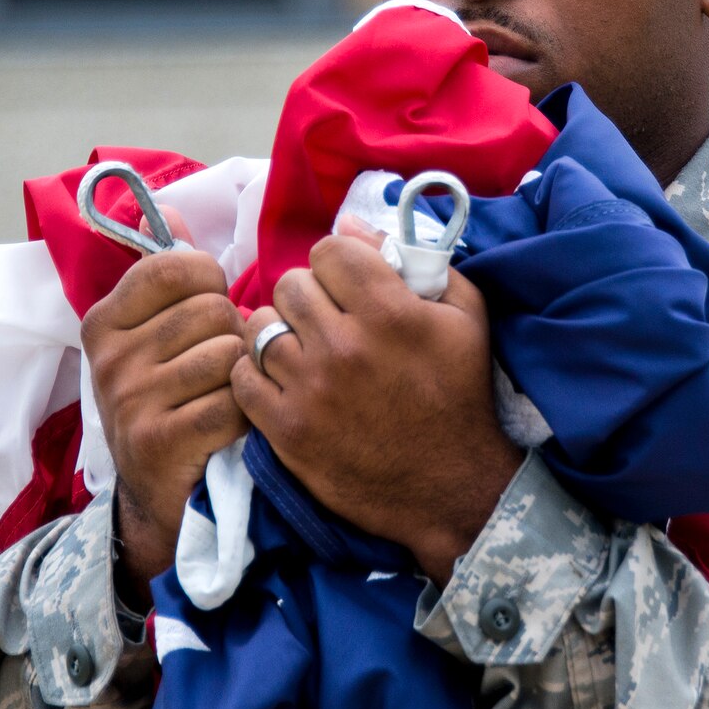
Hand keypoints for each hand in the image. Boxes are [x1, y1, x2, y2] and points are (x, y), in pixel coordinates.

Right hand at [81, 217, 247, 601]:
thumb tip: (166, 208)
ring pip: (230, 354)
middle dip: (233, 337)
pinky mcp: (159, 441)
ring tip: (225, 398)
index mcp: (106, 319)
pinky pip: (235, 401)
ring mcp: (130, 400)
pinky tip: (233, 428)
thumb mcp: (157, 335)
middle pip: (214, 310)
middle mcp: (109, 357)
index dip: (213, 287)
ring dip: (245, 377)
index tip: (207, 315)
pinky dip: (248, 415)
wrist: (162, 498)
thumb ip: (166, 272)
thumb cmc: (174, 402)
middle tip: (219, 370)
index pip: (181, 265)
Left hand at [231, 222, 522, 583]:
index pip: (330, 250)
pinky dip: (257, 373)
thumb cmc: (460, 393)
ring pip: (261, 327)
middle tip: (328, 319)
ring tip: (305, 351)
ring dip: (282, 333)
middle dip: (310, 295)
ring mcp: (311, 389)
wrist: (451, 484)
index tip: (350, 285)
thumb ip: (416, 262)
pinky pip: (243, 376)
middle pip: (291, 284)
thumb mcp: (466, 317)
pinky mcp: (287, 429)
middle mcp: (345, 346)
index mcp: (391, 312)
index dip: (340, 262)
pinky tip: (285, 380)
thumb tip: (352, 224)